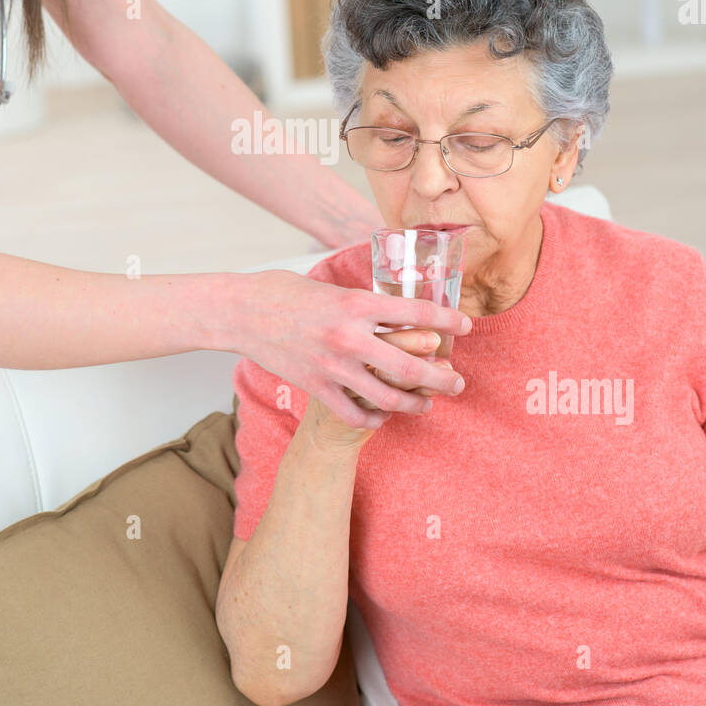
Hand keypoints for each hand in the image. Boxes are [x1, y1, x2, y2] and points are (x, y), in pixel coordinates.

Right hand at [237, 270, 469, 429]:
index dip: (446, 321)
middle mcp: (349, 336)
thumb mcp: (331, 287)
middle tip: (458, 382)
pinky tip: (383, 415)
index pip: (416, 312)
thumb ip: (362, 303)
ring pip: (387, 395)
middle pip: (410, 364)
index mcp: (356, 303)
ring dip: (414, 403)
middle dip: (441, 377)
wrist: (241, 313)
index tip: (464, 327)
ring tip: (428, 403)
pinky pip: (354, 412)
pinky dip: (373, 418)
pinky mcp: (315, 387)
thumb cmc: (284, 292)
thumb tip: (394, 310)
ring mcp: (332, 365)